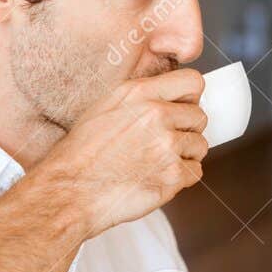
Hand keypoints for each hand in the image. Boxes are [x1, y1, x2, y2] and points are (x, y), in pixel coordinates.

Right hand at [43, 68, 206, 234]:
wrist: (71, 190)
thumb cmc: (83, 152)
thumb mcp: (106, 106)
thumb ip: (142, 97)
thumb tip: (172, 99)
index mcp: (140, 93)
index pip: (193, 82)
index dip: (191, 98)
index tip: (182, 110)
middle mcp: (157, 115)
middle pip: (199, 116)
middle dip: (186, 130)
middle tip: (163, 144)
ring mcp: (167, 146)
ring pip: (200, 146)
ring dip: (185, 156)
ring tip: (156, 163)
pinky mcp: (173, 175)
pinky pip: (195, 172)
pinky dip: (182, 178)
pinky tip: (157, 177)